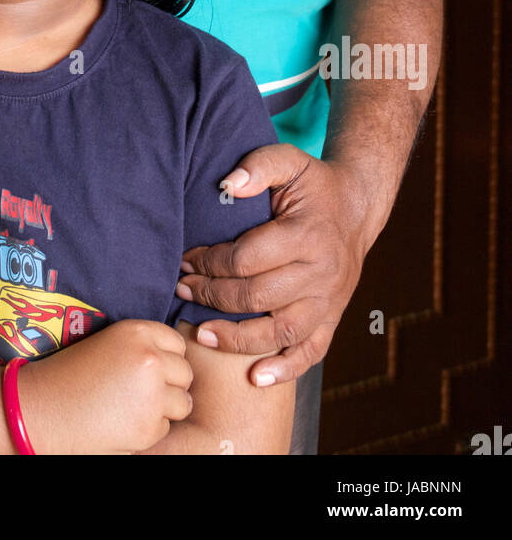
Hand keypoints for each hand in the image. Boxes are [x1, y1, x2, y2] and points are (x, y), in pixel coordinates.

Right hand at [19, 320, 192, 454]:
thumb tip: (174, 358)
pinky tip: (122, 423)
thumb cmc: (71, 375)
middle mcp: (150, 358)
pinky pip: (165, 428)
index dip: (165, 359)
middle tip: (139, 393)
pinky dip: (149, 430)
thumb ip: (141, 346)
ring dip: (164, 409)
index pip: (177, 343)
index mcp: (137, 331)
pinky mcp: (149, 426)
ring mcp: (152, 393)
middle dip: (169, 385)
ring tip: (131, 408)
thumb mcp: (108, 343)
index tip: (148, 369)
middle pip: (185, 373)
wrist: (42, 409)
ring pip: (183, 403)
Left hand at [177, 145, 369, 384]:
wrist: (358, 207)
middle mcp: (321, 272)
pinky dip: (285, 368)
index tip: (185, 260)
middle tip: (182, 290)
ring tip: (200, 333)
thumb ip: (258, 166)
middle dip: (212, 296)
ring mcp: (329, 300)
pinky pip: (311, 351)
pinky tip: (256, 378)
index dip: (209, 262)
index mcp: (307, 234)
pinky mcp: (333, 317)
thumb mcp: (290, 161)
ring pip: (280, 330)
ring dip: (237, 338)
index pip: (247, 258)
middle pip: (257, 297)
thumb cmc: (314, 184)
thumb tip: (226, 185)